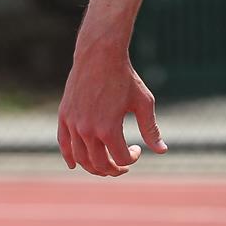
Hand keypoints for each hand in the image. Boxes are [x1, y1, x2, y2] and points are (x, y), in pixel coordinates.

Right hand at [56, 39, 165, 176]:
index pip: (120, 158)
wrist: (100, 55)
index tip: (137, 149)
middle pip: (99, 164)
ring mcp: (73, 124)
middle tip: (122, 166)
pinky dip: (69, 157)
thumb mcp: (144, 103)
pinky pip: (64, 144)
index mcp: (109, 129)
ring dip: (94, 167)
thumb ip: (151, 129)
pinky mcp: (64, 116)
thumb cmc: (126, 78)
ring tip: (105, 165)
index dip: (131, 158)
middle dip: (113, 169)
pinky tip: (75, 165)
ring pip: (81, 158)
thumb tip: (162, 151)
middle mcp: (88, 130)